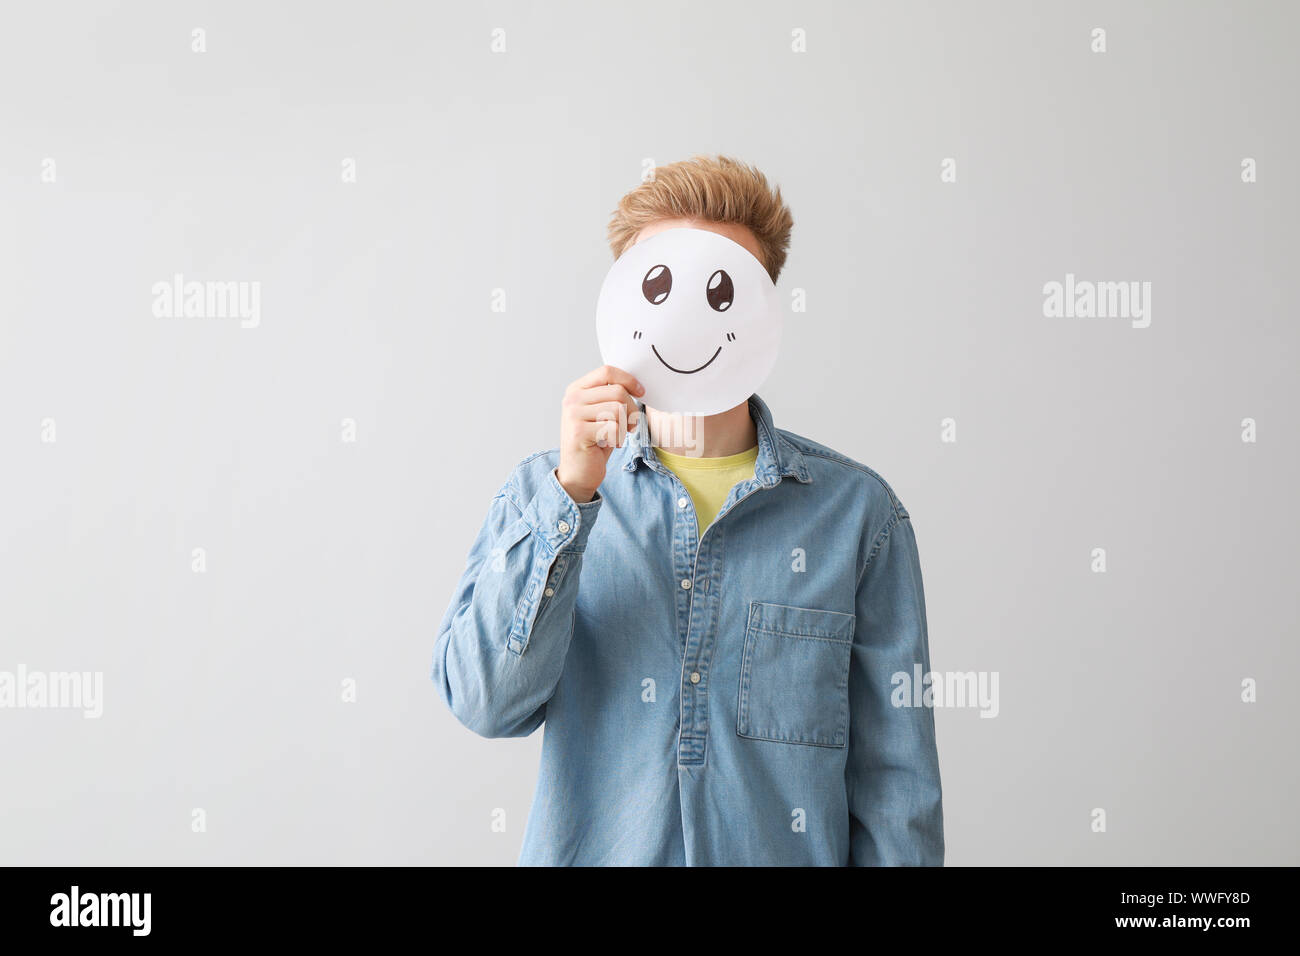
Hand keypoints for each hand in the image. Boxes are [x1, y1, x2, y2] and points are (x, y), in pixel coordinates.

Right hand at [556, 364, 643, 502]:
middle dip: (631, 409)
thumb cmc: (595, 442)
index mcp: (577, 389)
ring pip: (617, 409)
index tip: (641, 392)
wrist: (579, 472)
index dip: (628, 380)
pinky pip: (613, 427)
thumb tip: (637, 384)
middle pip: (617, 391)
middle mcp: (572, 399)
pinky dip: (618, 438)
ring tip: (617, 435)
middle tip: (629, 426)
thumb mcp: (602, 413)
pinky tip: (610, 444)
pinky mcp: (578, 432)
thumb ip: (611, 395)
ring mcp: (573, 415)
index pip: (607, 371)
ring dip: (624, 426)